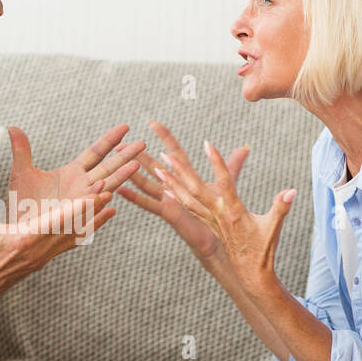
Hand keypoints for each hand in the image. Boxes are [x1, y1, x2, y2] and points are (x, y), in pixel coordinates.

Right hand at [0, 173, 116, 309]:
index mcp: (26, 239)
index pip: (60, 220)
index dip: (81, 206)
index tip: (98, 194)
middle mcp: (39, 250)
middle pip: (73, 227)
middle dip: (92, 210)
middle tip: (110, 193)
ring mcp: (41, 258)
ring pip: (73, 238)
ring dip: (92, 223)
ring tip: (110, 210)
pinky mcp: (40, 261)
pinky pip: (66, 246)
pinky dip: (80, 235)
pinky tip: (91, 229)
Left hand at [6, 124, 144, 223]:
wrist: (17, 228)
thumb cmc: (22, 202)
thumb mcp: (22, 173)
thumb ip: (22, 151)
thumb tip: (13, 128)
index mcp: (73, 173)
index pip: (96, 153)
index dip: (110, 140)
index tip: (125, 127)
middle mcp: (82, 187)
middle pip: (108, 168)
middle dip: (125, 156)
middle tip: (142, 144)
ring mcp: (81, 204)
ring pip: (105, 189)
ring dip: (120, 178)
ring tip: (136, 166)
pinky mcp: (74, 222)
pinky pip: (90, 217)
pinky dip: (99, 212)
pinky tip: (111, 207)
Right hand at [116, 120, 250, 265]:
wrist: (226, 239)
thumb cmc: (224, 214)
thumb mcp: (226, 184)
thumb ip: (232, 166)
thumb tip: (246, 147)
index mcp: (188, 178)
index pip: (175, 153)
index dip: (165, 137)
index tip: (153, 122)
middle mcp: (176, 187)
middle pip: (154, 165)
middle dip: (138, 153)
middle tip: (120, 141)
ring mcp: (170, 199)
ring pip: (146, 182)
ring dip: (131, 171)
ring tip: (115, 160)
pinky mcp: (170, 212)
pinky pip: (149, 203)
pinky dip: (134, 197)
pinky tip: (120, 190)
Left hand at [144, 120, 295, 290]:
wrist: (251, 274)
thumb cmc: (264, 250)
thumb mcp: (274, 227)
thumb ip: (281, 207)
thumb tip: (291, 191)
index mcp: (234, 212)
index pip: (225, 182)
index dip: (217, 163)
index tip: (207, 144)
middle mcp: (218, 215)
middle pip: (196, 189)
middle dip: (181, 171)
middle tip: (166, 154)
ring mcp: (210, 221)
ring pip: (186, 198)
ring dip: (171, 182)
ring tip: (157, 166)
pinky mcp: (208, 225)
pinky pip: (188, 209)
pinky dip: (175, 198)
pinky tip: (165, 189)